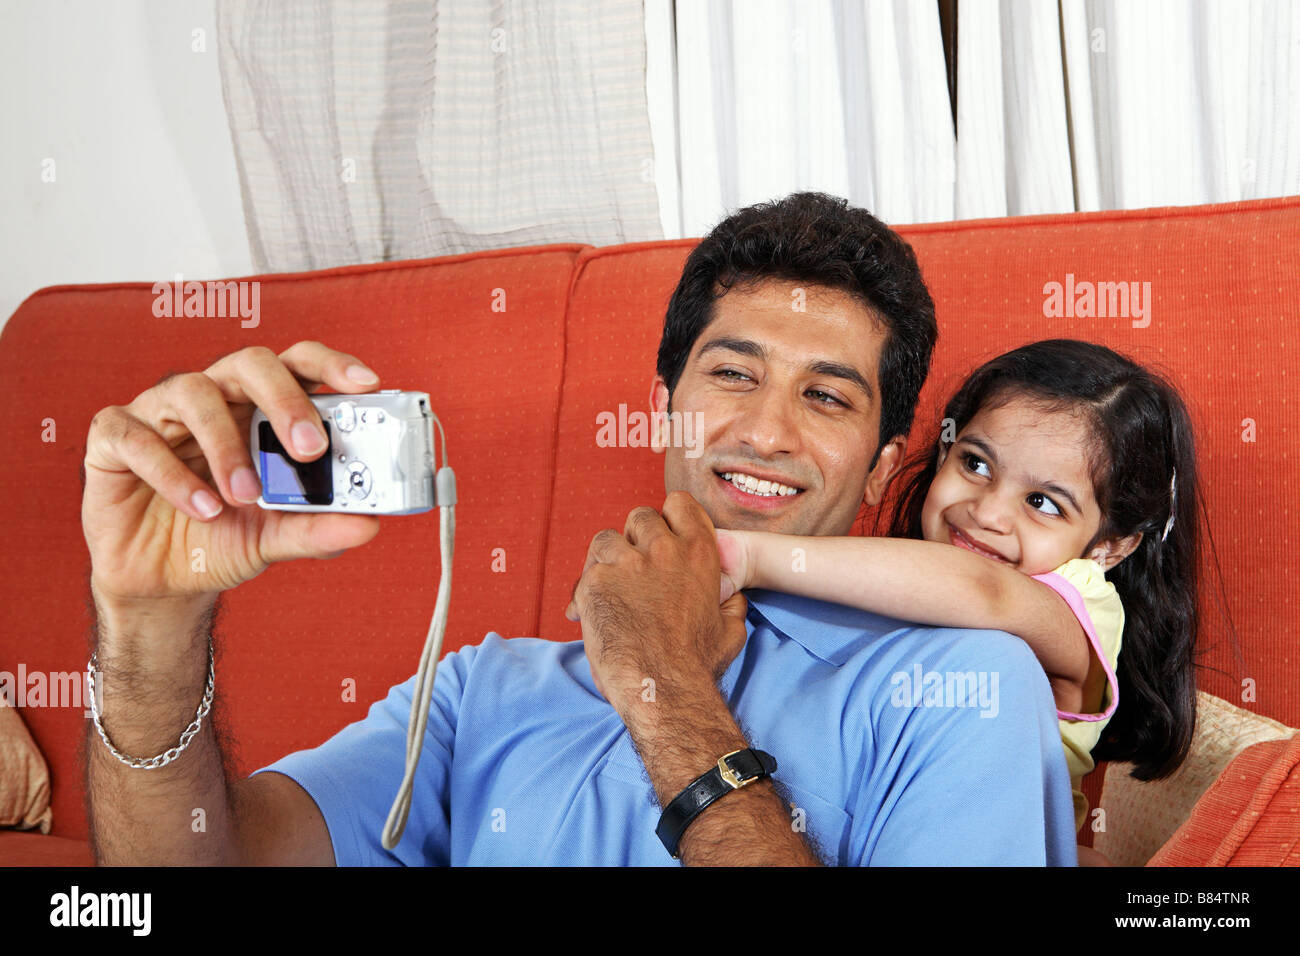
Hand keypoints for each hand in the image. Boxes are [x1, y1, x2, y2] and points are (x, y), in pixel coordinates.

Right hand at [82, 342, 384, 607]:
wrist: (163, 580)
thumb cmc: (223, 538)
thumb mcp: (276, 538)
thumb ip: (318, 527)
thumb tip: (368, 524)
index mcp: (258, 406)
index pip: (297, 363)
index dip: (330, 364)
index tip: (366, 384)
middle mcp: (213, 395)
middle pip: (249, 362)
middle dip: (284, 399)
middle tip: (309, 449)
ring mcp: (161, 411)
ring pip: (193, 392)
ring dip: (225, 445)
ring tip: (245, 496)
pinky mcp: (114, 437)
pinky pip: (138, 436)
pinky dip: (172, 474)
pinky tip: (203, 509)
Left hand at [564, 492, 749, 710]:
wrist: (662, 688)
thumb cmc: (698, 665)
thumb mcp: (731, 629)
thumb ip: (731, 603)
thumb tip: (730, 596)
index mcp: (699, 552)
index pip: (679, 504)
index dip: (669, 517)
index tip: (663, 537)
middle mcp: (663, 548)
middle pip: (640, 517)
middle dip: (635, 539)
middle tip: (634, 570)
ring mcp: (626, 562)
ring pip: (607, 539)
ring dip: (607, 560)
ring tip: (609, 590)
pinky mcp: (595, 581)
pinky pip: (585, 572)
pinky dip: (585, 590)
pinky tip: (586, 614)